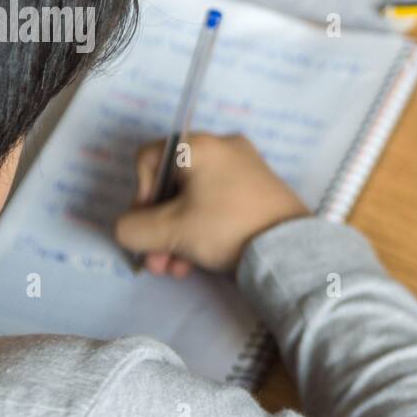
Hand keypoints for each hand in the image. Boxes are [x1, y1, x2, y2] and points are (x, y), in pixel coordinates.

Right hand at [114, 133, 307, 276]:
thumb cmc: (226, 227)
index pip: (148, 159)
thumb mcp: (170, 231)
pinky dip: (201, 231)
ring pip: (193, 201)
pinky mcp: (258, 192)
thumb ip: (132, 228)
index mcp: (199, 146)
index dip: (139, 195)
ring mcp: (244, 170)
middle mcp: (223, 149)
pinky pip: (216, 206)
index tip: (148, 224)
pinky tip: (195, 264)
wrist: (289, 249)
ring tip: (174, 270)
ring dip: (176, 236)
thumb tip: (127, 229)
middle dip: (157, 228)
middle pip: (171, 185)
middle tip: (156, 261)